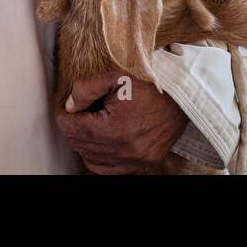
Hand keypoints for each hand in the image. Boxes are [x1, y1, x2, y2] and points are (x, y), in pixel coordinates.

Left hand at [54, 68, 187, 173]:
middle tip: (76, 112)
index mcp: (116, 128)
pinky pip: (109, 170)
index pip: (74, 129)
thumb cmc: (150, 83)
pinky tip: (98, 142)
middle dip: (72, 128)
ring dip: (83, 143)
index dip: (63, 117)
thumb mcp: (116, 75)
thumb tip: (70, 106)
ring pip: (92, 159)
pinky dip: (98, 158)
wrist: (183, 97)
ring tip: (87, 124)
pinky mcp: (144, 163)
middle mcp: (125, 150)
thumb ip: (87, 89)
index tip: (64, 108)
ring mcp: (136, 160)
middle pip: (81, 145)